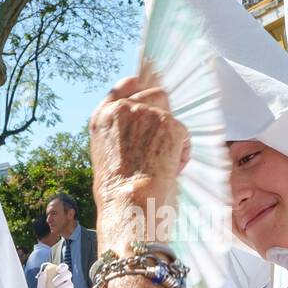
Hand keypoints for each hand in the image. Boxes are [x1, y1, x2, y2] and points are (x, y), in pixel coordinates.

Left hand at [36, 262, 75, 287]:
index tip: (58, 270)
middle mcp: (65, 281)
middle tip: (53, 283)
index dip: (62, 267)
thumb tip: (43, 273)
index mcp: (58, 277)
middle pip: (68, 274)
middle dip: (61, 277)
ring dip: (62, 287)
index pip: (63, 268)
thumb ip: (41, 281)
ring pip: (70, 284)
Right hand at [89, 72, 189, 246]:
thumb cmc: (116, 190)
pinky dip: (182, 152)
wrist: (130, 201)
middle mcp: (124, 108)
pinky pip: (184, 134)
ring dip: (172, 134)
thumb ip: (118, 132)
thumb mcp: (104, 154)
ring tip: (163, 162)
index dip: (139, 89)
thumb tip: (138, 130)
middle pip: (155, 94)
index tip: (148, 94)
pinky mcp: (170, 125)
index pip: (125, 86)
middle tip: (160, 142)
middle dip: (161, 114)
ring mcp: (148, 114)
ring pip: (171, 114)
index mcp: (103, 116)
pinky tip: (172, 169)